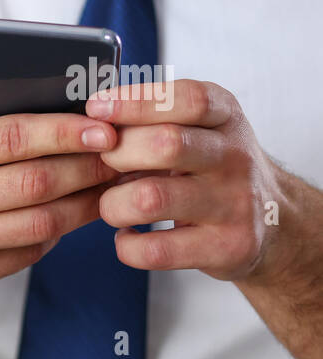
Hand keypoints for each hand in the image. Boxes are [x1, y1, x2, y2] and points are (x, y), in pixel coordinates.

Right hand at [0, 62, 118, 304]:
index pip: (10, 138)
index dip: (63, 132)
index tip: (102, 128)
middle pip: (35, 182)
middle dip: (88, 168)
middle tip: (120, 157)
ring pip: (40, 223)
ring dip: (84, 205)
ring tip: (106, 187)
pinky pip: (27, 253)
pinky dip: (56, 234)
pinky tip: (69, 216)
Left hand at [92, 80, 288, 280]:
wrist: (275, 219)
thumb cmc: (214, 167)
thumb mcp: (200, 128)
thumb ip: (156, 117)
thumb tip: (92, 114)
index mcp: (227, 117)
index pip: (187, 99)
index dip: (135, 101)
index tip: (95, 109)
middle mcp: (235, 157)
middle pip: (165, 144)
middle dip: (118, 154)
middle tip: (106, 166)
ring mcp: (234, 204)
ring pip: (151, 199)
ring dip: (113, 204)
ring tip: (114, 205)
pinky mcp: (227, 247)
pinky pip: (155, 250)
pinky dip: (127, 245)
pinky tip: (128, 235)